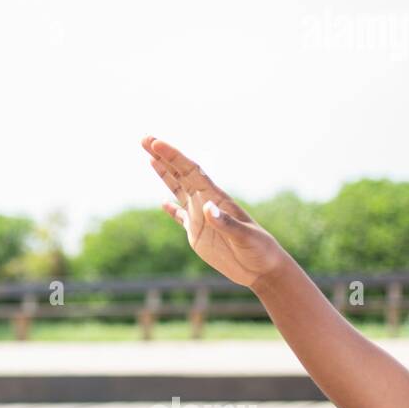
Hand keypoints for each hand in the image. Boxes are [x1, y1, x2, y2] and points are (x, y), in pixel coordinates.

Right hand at [141, 135, 290, 288]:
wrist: (263, 268)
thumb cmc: (259, 250)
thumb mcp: (244, 237)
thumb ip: (225, 223)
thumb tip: (207, 208)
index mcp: (216, 199)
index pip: (191, 171)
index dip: (173, 156)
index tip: (156, 144)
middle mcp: (206, 203)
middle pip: (181, 174)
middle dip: (164, 156)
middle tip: (145, 139)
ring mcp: (201, 217)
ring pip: (178, 190)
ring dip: (165, 174)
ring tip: (151, 158)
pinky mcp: (198, 234)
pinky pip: (181, 218)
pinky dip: (171, 210)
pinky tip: (162, 203)